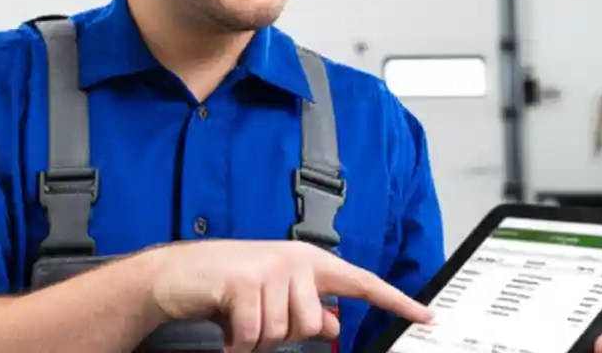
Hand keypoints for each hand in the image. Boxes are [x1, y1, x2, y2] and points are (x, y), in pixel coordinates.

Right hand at [145, 240, 431, 352]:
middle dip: (282, 334)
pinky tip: (227, 328)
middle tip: (255, 318)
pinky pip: (255, 335)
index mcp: (308, 261)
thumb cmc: (225, 284)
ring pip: (283, 333)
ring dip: (257, 337)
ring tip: (239, 317)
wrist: (176, 275)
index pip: (360, 282)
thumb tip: (332, 325)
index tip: (426, 316)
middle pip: (312, 323)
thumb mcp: (273, 296)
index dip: (395, 300)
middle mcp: (295, 259)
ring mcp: (270, 268)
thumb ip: (305, 307)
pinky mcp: (245, 281)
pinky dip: (238, 342)